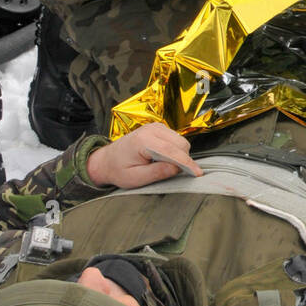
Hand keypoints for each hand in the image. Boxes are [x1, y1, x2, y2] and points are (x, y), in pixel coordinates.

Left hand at [86, 123, 201, 188]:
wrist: (108, 160)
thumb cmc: (119, 170)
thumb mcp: (135, 178)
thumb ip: (156, 173)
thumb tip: (176, 169)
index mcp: (143, 140)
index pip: (171, 151)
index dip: (186, 163)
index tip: (197, 173)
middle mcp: (151, 129)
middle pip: (180, 143)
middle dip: (182, 159)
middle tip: (170, 173)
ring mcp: (156, 127)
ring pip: (180, 141)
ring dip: (178, 155)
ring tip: (160, 165)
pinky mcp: (159, 128)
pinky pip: (176, 139)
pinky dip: (175, 150)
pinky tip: (161, 158)